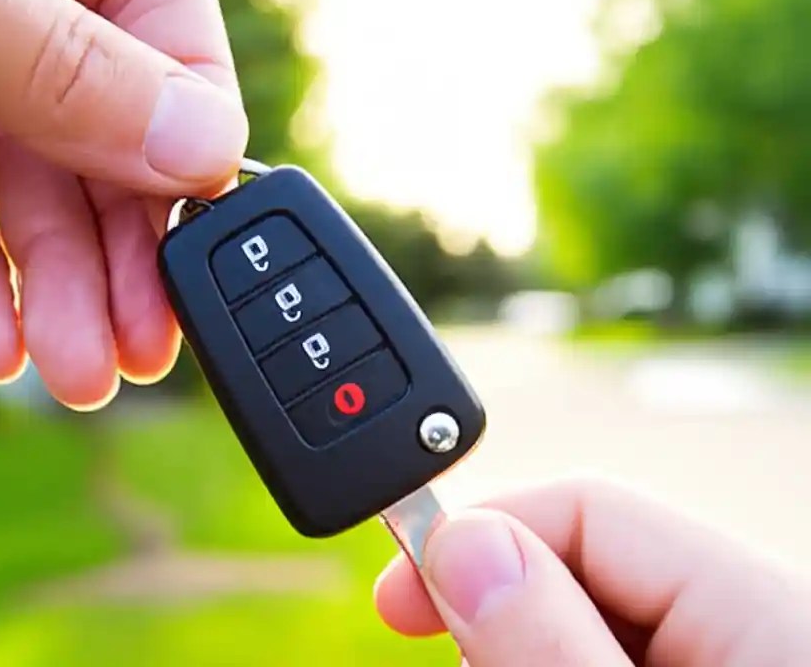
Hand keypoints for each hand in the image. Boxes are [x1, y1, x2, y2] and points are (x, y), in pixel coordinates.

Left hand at [0, 0, 247, 407]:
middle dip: (120, 232)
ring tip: (80, 365)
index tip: (201, 213)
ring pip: (23, 179)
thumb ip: (50, 61)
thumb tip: (196, 138)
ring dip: (56, 280)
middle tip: (148, 334)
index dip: (185, 112)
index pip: (149, 0)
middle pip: (95, 111)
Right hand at [375, 479, 810, 665]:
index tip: (397, 595)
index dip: (475, 534)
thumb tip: (463, 542)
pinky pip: (612, 647)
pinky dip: (552, 659)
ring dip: (516, 642)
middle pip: (579, 557)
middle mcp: (755, 619)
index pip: (584, 505)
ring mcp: (734, 653)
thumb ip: (550, 645)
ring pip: (585, 608)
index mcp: (760, 607)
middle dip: (492, 599)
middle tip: (435, 649)